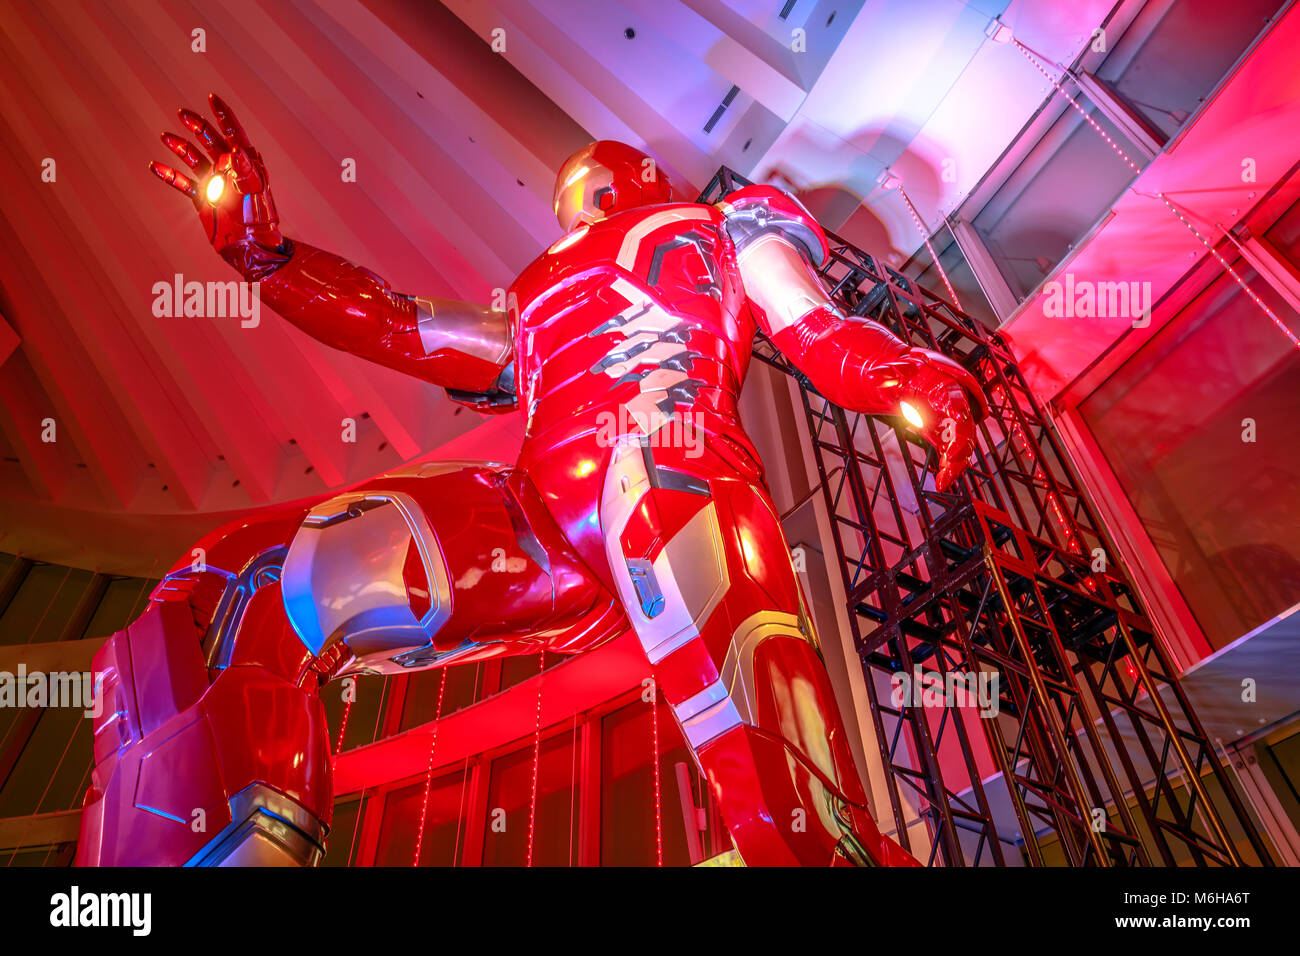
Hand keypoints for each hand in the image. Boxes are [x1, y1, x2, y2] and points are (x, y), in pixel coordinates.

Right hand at [150, 93, 283, 272]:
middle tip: (183, 113)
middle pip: (209, 140)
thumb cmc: (260, 219)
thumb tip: (235, 150)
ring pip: (193, 158)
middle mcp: (228, 170)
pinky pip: (182, 183)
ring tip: (166, 136)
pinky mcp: (201, 199)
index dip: (223, 115)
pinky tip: (154, 165)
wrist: (251, 247)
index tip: (212, 97)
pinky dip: (168, 175)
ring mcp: (213, 183)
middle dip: (197, 125)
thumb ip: (245, 170)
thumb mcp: (255, 191)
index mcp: (245, 164)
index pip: (233, 133)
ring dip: (180, 146)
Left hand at [876, 349, 985, 491]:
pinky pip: (952, 454)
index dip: (959, 413)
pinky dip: (949, 468)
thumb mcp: (896, 370)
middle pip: (965, 427)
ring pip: (962, 445)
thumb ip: (887, 374)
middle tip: (952, 460)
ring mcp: (951, 422)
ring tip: (944, 481)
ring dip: (956, 463)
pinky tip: (941, 482)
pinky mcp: (945, 435)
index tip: (957, 424)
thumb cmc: (907, 372)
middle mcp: (954, 406)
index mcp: (945, 388)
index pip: (957, 400)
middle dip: (961, 445)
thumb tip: (872, 376)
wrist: (907, 381)